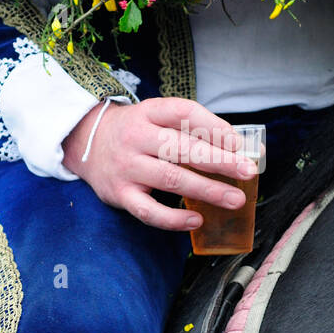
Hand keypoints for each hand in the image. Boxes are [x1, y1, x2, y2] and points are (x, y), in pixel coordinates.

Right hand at [61, 97, 262, 233]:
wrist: (86, 143)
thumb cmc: (136, 132)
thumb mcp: (158, 118)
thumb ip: (194, 130)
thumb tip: (244, 150)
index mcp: (150, 112)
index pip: (184, 113)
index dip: (214, 126)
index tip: (239, 144)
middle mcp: (136, 137)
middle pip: (181, 148)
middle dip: (219, 161)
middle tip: (248, 172)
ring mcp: (127, 167)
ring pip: (170, 179)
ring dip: (206, 190)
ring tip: (235, 199)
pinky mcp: (120, 194)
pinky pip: (148, 211)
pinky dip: (174, 219)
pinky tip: (197, 220)